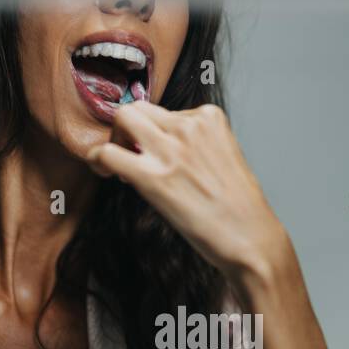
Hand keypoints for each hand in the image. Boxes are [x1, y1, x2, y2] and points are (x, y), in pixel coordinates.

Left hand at [85, 101, 289, 282]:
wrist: (251, 239)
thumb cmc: (239, 209)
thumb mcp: (225, 159)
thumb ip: (197, 145)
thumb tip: (161, 148)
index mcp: (210, 117)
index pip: (167, 111)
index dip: (155, 134)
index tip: (157, 157)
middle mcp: (190, 126)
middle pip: (139, 108)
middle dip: (128, 129)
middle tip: (130, 156)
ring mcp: (171, 149)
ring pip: (122, 119)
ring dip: (114, 140)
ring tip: (119, 167)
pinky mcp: (154, 177)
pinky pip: (108, 153)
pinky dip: (98, 160)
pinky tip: (103, 173)